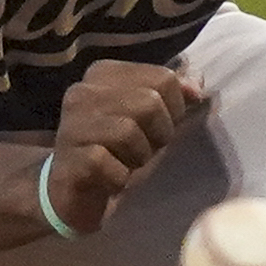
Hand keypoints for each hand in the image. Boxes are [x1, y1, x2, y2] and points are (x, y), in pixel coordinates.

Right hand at [44, 60, 203, 234]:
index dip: (174, 109)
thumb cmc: (114, 149)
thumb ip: (170, 95)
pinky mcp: (68, 159)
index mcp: (104, 73)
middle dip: (158, 134)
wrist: (69, 192)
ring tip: (124, 163)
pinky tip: (109, 180)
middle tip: (142, 150)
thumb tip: (197, 83)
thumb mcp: (146, 117)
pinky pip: (110, 165)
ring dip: (138, 157)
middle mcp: (83, 91)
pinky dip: (119, 178)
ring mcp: (72, 125)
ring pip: (129, 132)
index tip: (156, 128)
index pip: (164, 78)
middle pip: (150, 103)